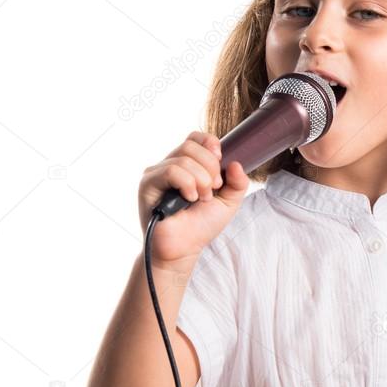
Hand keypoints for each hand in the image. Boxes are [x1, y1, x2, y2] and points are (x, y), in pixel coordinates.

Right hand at [138, 130, 249, 266]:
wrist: (184, 249)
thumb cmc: (201, 226)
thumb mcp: (228, 202)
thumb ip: (238, 183)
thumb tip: (236, 163)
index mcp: (188, 165)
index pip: (196, 138)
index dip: (211, 146)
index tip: (220, 163)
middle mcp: (170, 165)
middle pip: (191, 146)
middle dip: (210, 167)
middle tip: (212, 189)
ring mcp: (157, 173)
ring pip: (183, 158)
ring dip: (201, 179)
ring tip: (201, 199)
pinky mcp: (148, 184)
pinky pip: (171, 170)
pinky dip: (187, 184)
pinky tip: (189, 199)